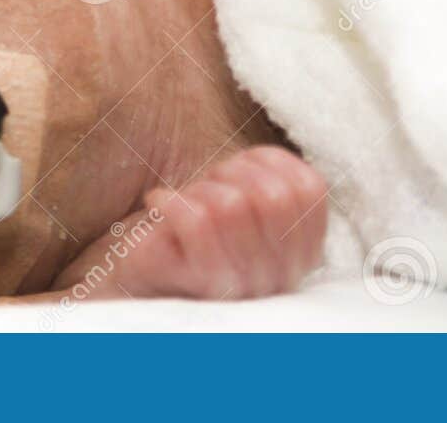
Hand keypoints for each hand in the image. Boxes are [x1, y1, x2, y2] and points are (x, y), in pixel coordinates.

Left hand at [58, 146, 328, 300]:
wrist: (137, 280)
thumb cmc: (190, 232)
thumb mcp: (242, 201)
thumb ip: (269, 182)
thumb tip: (262, 160)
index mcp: (303, 254)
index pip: (310, 189)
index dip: (267, 163)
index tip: (235, 171)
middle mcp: (282, 277)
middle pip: (275, 196)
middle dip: (233, 174)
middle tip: (207, 185)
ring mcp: (244, 286)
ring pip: (232, 206)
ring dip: (200, 190)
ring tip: (184, 201)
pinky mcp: (200, 286)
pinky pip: (197, 224)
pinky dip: (170, 200)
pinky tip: (159, 202)